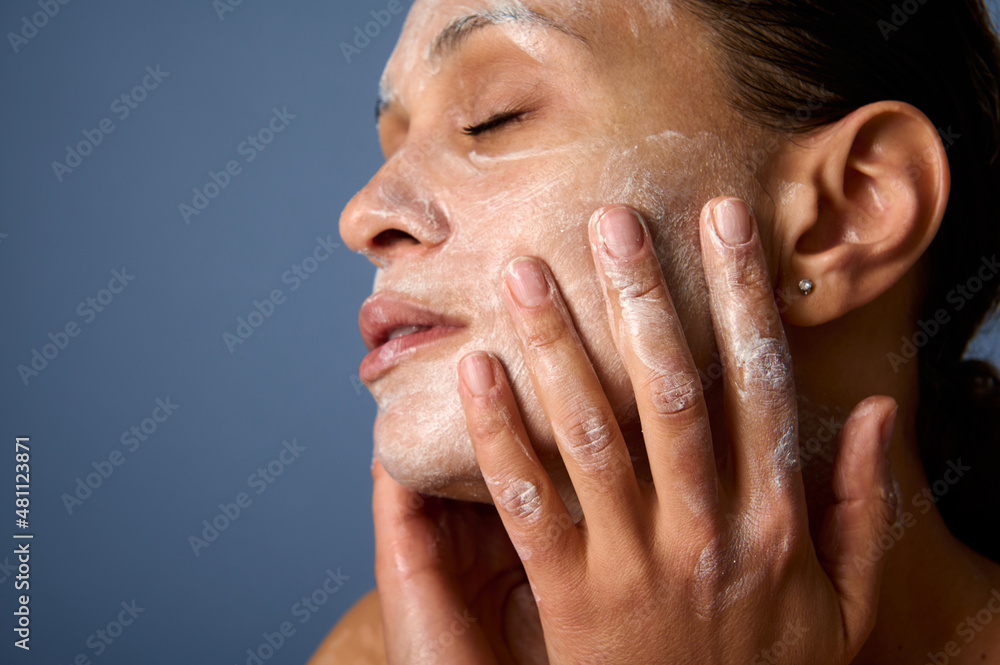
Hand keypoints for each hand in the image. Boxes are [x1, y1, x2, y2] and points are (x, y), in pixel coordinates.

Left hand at [375, 196, 899, 663]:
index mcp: (776, 521)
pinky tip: (475, 372)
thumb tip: (872, 409)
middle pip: (673, 391)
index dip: (743, 296)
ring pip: (593, 434)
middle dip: (643, 298)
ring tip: (525, 272)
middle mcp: (708, 530)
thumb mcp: (843, 603)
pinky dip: (501, 435)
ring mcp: (637, 563)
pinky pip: (530, 505)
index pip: (761, 385)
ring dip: (558, 346)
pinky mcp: (574, 599)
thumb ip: (860, 508)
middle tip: (611, 219)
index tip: (723, 221)